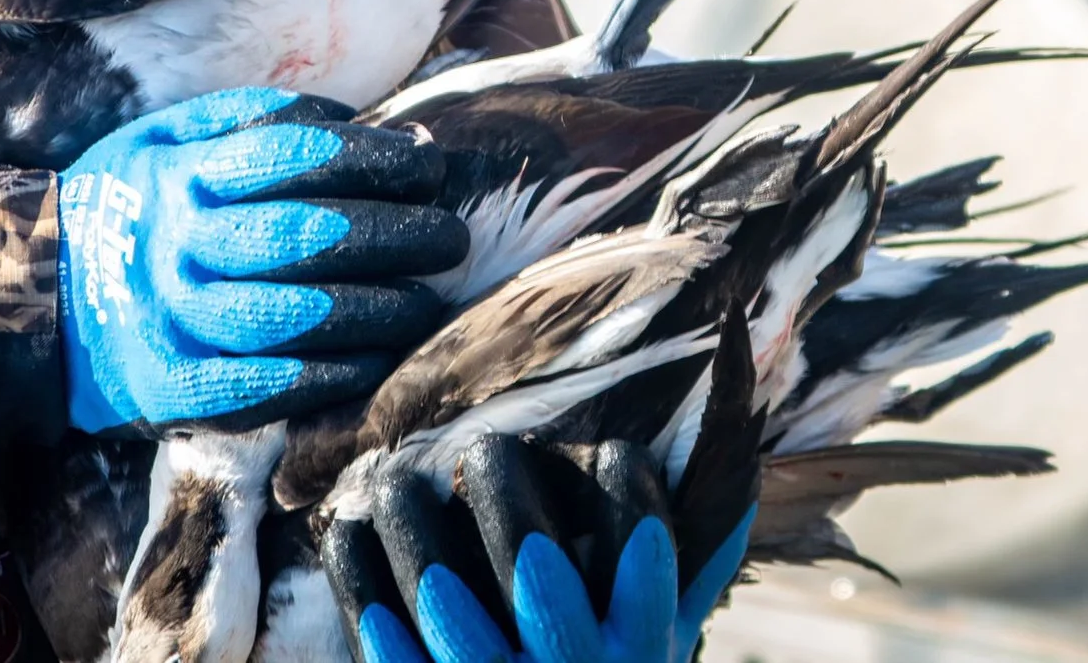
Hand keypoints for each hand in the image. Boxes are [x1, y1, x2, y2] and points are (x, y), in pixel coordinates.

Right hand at [58, 88, 467, 433]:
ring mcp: (173, 321)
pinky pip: (265, 386)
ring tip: (428, 297)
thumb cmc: (131, 201)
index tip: (428, 163)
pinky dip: (331, 373)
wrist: (34, 293)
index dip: (374, 158)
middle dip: (395, 235)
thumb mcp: (167, 136)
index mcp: (179, 176)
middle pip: (304, 237)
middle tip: (449, 235)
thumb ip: (256, 120)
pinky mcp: (174, 387)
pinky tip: (379, 357)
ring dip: (378, 309)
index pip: (292, 157)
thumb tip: (362, 120)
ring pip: (294, 317)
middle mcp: (176, 246)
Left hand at [325, 436, 755, 662]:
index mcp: (637, 658)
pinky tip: (350, 538)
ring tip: (395, 481)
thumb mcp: (661, 657)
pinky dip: (365, 588)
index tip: (608, 445)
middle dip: (502, 490)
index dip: (625, 488)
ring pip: (447, 599)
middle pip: (534, 565)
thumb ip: (688, 581)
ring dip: (416, 530)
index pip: (643, 552)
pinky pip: (390, 646)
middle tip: (485, 447)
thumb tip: (737, 481)